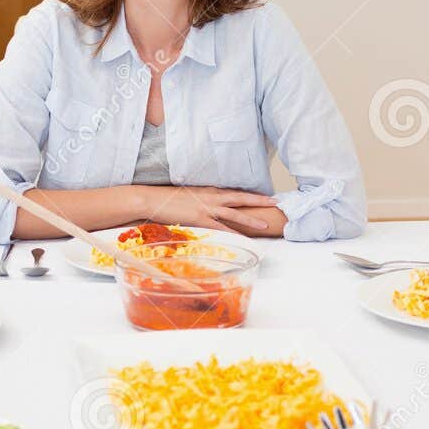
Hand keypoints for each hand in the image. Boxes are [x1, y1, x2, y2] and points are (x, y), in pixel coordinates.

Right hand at [146, 185, 278, 230]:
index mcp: (209, 190)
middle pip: (241, 197)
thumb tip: (208, 206)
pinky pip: (221, 228)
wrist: (152, 199)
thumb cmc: (167, 199)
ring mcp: (206, 207)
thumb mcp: (189, 195)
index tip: (264, 194)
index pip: (234, 191)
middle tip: (276, 201)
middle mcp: (211, 196)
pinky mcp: (200, 218)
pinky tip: (244, 238)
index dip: (250, 193)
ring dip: (251, 218)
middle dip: (259, 200)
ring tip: (266, 224)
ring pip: (235, 213)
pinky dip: (234, 233)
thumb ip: (201, 199)